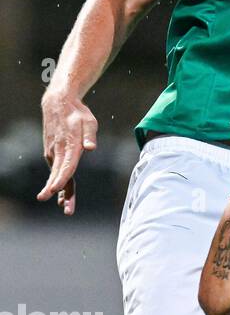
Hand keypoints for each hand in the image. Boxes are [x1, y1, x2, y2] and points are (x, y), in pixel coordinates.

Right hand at [38, 87, 97, 215]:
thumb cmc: (77, 114)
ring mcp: (54, 153)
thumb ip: (90, 135)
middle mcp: (58, 152)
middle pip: (60, 176)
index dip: (61, 180)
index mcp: (69, 147)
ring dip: (61, 192)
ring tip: (66, 207)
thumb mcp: (89, 122)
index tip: (56, 191)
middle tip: (66, 209)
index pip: (65, 166)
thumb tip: (91, 147)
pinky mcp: (53, 153)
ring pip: (58, 175)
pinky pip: (57, 171)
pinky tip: (61, 194)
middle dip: (61, 193)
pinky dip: (59, 182)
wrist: (58, 105)